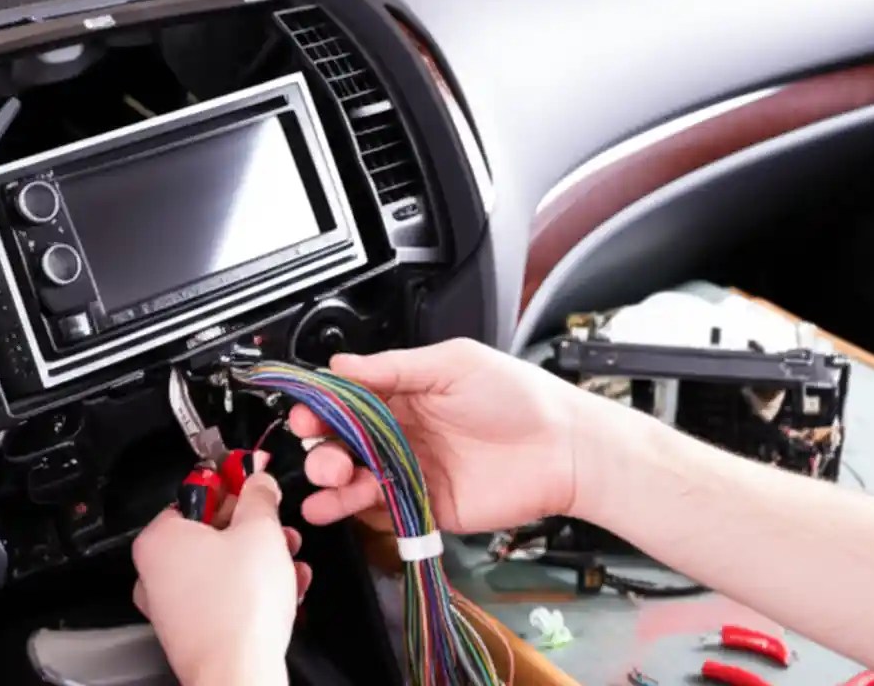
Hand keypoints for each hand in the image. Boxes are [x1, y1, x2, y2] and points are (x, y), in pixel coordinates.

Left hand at [132, 472, 311, 685]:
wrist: (238, 671)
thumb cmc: (239, 605)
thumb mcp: (260, 530)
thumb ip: (259, 496)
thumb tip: (258, 482)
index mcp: (159, 538)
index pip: (197, 494)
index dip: (235, 487)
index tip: (257, 485)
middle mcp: (156, 572)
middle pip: (212, 533)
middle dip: (256, 531)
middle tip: (281, 530)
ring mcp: (173, 605)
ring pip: (224, 566)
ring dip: (263, 560)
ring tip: (292, 561)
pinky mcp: (194, 630)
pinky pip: (225, 596)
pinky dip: (254, 590)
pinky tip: (288, 590)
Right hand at [291, 338, 628, 531]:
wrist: (566, 450)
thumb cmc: (520, 397)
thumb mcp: (453, 364)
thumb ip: (394, 368)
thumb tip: (341, 364)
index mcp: (407, 393)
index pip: (349, 399)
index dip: (323, 406)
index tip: (307, 411)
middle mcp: (403, 432)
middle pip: (344, 440)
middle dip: (322, 443)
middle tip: (319, 445)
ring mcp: (412, 470)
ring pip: (355, 476)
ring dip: (331, 478)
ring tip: (328, 477)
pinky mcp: (424, 506)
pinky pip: (379, 509)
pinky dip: (350, 509)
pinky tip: (331, 506)